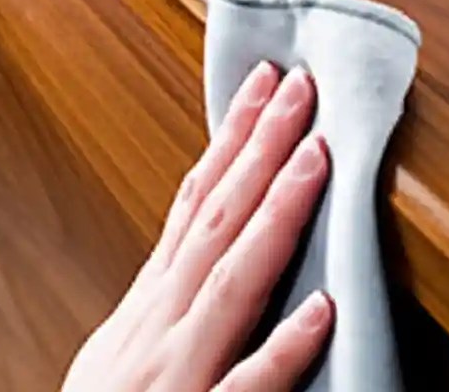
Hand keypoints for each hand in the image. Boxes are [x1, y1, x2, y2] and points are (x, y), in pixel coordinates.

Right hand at [63, 64, 334, 391]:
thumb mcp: (125, 354)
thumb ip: (169, 301)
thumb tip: (211, 248)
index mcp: (146, 310)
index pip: (192, 208)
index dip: (229, 143)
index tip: (262, 88)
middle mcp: (157, 331)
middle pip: (213, 224)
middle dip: (258, 150)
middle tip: (300, 87)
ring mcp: (175, 380)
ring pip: (230, 286)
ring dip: (275, 218)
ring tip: (316, 158)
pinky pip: (246, 389)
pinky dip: (282, 349)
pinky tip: (323, 310)